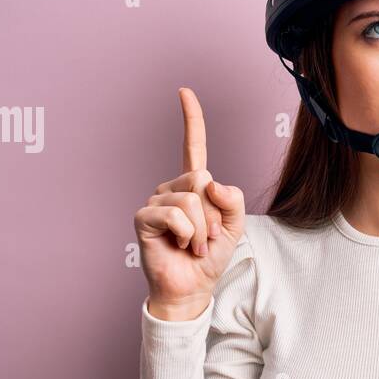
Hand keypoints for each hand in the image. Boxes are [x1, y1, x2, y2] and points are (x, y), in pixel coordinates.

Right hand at [133, 87, 245, 319]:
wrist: (192, 287)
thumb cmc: (210, 258)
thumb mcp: (234, 227)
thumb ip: (232, 200)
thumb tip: (211, 182)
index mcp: (193, 186)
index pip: (192, 146)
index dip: (191, 119)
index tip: (184, 92)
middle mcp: (171, 188)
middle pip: (202, 179)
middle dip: (214, 214)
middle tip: (207, 237)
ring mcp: (156, 201)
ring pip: (191, 199)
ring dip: (202, 230)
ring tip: (195, 246)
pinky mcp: (144, 217)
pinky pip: (176, 214)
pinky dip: (188, 234)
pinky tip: (181, 246)